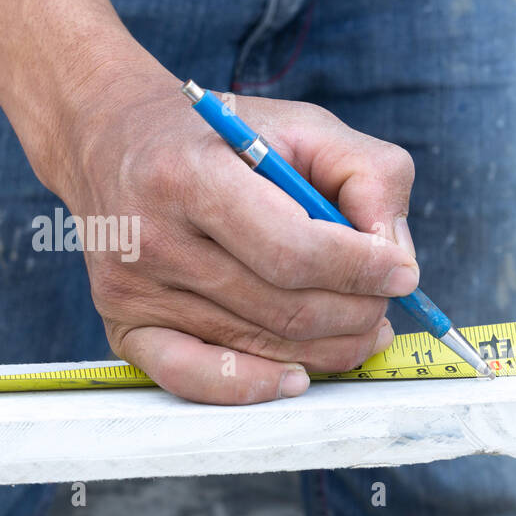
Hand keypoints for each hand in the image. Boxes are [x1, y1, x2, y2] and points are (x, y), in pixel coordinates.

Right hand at [44, 65, 419, 402]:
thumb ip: (369, 175)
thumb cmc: (225, 140)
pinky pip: (195, 380)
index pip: (295, 251)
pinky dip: (256, 388)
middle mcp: (153, 237)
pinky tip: (300, 377)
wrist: (114, 140)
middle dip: (358, 311)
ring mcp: (135, 290)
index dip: (362, 270)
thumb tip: (395, 257)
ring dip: (333, 346)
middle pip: (286, 308)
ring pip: (263, 346)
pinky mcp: (126, 327)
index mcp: (192, 175)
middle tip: (384, 300)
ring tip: (362, 324)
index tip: (402, 273)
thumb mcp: (305, 127)